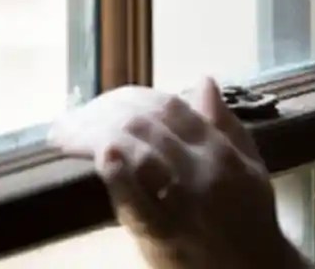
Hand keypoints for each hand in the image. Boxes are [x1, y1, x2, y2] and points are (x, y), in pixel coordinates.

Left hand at [48, 78, 308, 268]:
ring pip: (139, 153)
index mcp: (220, 151)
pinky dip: (117, 177)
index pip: (171, 107)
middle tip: (72, 117)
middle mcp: (202, 170)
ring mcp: (182, 203)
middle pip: (147, 125)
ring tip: (63, 134)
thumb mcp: (249, 165)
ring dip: (94, 136)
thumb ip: (225, 124)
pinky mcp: (163, 235)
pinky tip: (100, 158)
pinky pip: (137, 203)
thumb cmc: (251, 218)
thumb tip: (204, 80)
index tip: (106, 100)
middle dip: (103, 113)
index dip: (134, 96)